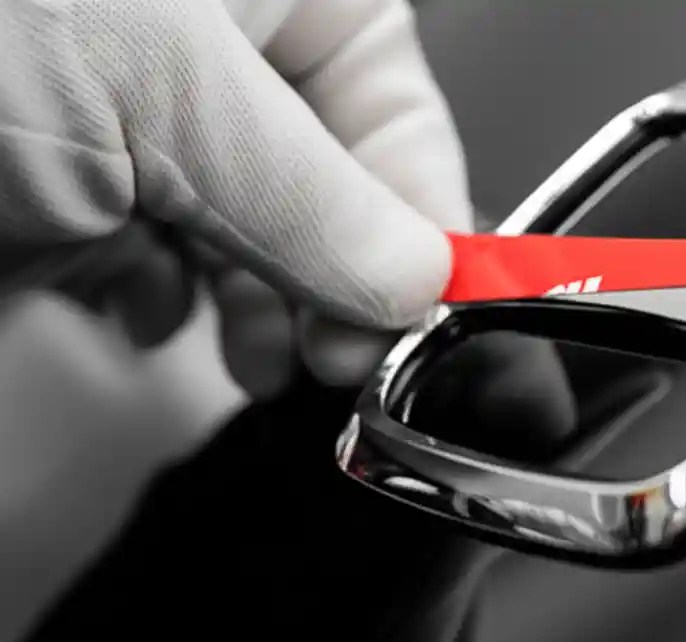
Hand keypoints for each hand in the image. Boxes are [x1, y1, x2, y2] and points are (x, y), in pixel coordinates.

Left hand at [0, 0, 469, 395]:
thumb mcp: (157, 93)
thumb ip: (304, 195)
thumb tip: (413, 276)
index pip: (391, 93)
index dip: (423, 200)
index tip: (435, 298)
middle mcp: (207, 52)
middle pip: (327, 179)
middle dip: (338, 277)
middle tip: (342, 348)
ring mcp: (130, 121)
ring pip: (247, 234)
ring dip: (262, 310)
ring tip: (262, 359)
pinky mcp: (65, 193)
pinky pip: (154, 260)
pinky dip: (164, 304)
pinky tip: (151, 314)